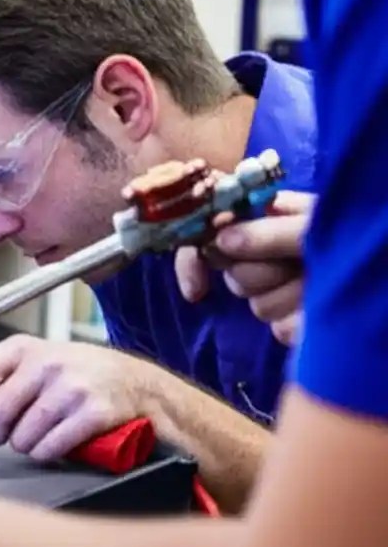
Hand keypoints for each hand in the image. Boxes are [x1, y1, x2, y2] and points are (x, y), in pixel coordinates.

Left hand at [0, 334, 155, 460]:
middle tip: (5, 438)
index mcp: (23, 347)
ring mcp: (71, 387)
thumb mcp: (38, 362)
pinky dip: (44, 454)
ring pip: (22, 435)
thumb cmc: (78, 375)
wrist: (138, 384)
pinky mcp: (94, 412)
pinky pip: (50, 447)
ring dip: (23, 447)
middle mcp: (46, 362)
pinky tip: (52, 446)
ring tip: (36, 438)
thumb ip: (2, 379)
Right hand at [175, 190, 311, 345]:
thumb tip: (218, 242)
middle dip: (260, 275)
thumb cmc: (350, 238)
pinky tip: (319, 310)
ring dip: (287, 298)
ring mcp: (282, 287)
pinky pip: (282, 328)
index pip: (210, 231)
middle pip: (233, 272)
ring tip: (318, 282)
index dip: (198, 256)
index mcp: (265, 218)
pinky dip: (301, 322)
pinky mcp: (296, 319)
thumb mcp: (310, 224)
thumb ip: (265, 232)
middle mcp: (267, 251)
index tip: (195, 287)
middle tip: (292, 265)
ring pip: (257, 303)